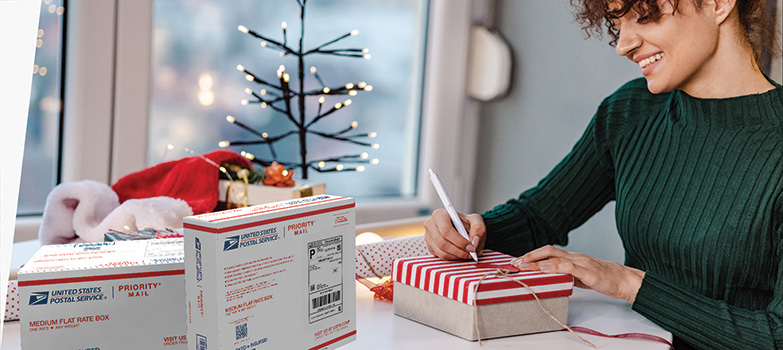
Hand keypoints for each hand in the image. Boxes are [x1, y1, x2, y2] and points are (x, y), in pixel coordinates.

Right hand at [423, 209, 485, 259]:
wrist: (463, 229)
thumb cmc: (467, 223)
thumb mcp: (476, 221)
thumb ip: (478, 228)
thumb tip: (474, 241)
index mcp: (440, 214)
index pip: (446, 230)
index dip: (459, 241)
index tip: (471, 247)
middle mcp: (430, 224)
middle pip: (442, 242)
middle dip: (459, 251)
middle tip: (472, 253)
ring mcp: (428, 237)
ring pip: (441, 252)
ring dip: (457, 256)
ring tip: (468, 254)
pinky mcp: (430, 247)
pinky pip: (440, 257)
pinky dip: (453, 258)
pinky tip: (461, 254)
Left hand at [511, 245, 644, 302]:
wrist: (625, 281)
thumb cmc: (605, 279)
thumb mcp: (581, 277)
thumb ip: (567, 275)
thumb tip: (551, 278)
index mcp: (573, 258)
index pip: (549, 252)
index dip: (532, 255)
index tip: (518, 261)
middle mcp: (575, 257)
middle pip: (548, 250)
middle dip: (530, 255)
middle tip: (515, 262)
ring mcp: (581, 262)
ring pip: (555, 258)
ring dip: (537, 262)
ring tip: (524, 266)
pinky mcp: (588, 272)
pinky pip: (569, 267)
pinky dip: (554, 268)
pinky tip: (545, 270)